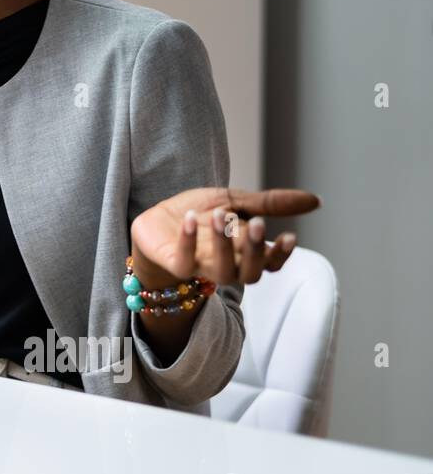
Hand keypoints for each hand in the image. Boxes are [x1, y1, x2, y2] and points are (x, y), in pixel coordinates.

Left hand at [129, 187, 320, 288]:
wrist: (156, 221)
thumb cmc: (199, 214)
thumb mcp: (235, 202)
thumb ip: (270, 203)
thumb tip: (316, 200)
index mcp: (244, 253)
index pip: (270, 264)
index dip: (281, 255)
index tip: (289, 235)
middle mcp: (227, 265)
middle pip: (250, 273)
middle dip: (255, 251)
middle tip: (256, 224)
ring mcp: (201, 268)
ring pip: (222, 272)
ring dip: (224, 246)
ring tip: (221, 217)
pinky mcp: (175, 265)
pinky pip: (184, 261)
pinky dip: (188, 240)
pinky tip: (190, 218)